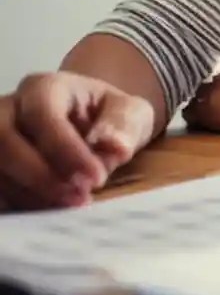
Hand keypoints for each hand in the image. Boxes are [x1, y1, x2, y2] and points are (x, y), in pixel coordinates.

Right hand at [0, 72, 155, 210]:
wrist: (94, 123)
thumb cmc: (111, 116)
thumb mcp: (132, 112)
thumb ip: (124, 124)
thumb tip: (114, 146)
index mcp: (45, 87)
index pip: (42, 114)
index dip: (64, 149)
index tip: (95, 177)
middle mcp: (11, 108)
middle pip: (2, 139)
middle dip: (40, 174)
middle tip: (79, 195)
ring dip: (31, 192)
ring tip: (72, 202)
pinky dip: (20, 201)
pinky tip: (51, 207)